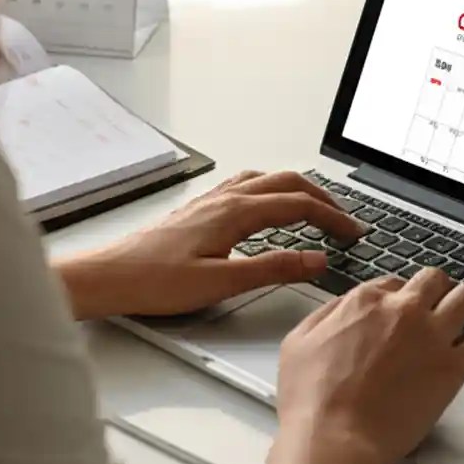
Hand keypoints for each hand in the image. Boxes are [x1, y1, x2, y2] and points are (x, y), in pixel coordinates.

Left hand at [53, 171, 364, 319]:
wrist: (110, 276)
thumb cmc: (155, 281)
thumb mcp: (222, 282)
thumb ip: (273, 268)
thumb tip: (314, 259)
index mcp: (236, 212)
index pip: (299, 205)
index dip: (333, 217)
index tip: (353, 232)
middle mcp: (225, 198)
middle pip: (288, 183)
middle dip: (323, 199)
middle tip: (345, 221)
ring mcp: (211, 200)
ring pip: (267, 180)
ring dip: (298, 190)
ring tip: (316, 209)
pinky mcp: (200, 209)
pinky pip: (246, 186)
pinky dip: (271, 190)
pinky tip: (267, 206)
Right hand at [268, 270, 463, 463]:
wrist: (335, 438)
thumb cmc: (312, 400)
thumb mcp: (299, 342)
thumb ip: (326, 315)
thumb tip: (344, 307)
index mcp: (365, 302)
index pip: (394, 282)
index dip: (398, 297)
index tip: (400, 311)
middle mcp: (403, 311)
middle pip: (435, 279)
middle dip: (435, 291)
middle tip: (433, 307)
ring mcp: (432, 336)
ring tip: (460, 320)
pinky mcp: (452, 368)